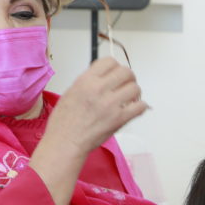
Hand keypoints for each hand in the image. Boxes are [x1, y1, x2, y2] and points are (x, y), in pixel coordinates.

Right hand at [30, 58, 147, 204]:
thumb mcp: (71, 92)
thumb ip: (89, 82)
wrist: (65, 143)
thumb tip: (106, 78)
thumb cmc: (64, 121)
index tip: (114, 76)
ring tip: (129, 100)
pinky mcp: (119, 119)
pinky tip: (133, 110)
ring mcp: (110, 104)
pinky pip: (140, 106)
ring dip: (135, 93)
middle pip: (126, 72)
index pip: (110, 61)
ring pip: (135, 88)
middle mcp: (98, 89)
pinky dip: (140, 107)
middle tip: (125, 87)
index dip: (115, 68)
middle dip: (128, 78)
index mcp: (85, 80)